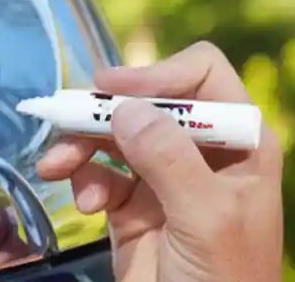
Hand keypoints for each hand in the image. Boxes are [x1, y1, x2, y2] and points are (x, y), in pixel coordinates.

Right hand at [37, 41, 282, 281]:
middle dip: (102, 112)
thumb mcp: (207, 219)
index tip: (112, 90)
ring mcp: (163, 174)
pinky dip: (80, 179)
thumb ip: (170, 160)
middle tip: (63, 120)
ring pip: (111, 131)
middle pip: (145, 99)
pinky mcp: (130, 201)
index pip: (202, 75)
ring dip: (78, 144)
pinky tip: (85, 206)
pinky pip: (96, 170)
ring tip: (54, 168)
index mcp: (240, 143)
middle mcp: (202, 150)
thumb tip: (126, 108)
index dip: (157, 75)